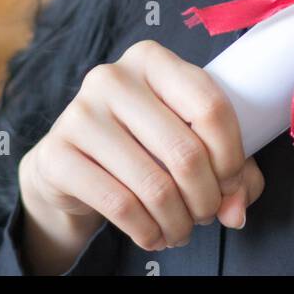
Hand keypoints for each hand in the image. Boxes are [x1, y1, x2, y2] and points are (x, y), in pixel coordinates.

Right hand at [16, 39, 264, 271]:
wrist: (71, 164)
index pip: (211, 106)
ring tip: (182, 230)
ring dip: (178, 222)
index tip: (231, 184)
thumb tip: (236, 211)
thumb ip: (228, 169)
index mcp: (151, 58)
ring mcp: (80, 113)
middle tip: (206, 215)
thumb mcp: (188, 138)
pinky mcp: (57, 154)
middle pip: (186, 151)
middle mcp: (113, 77)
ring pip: (154, 185)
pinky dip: (147, 231)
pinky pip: (120, 205)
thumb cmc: (142, 144)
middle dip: (206, 198)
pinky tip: (154, 235)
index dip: (232, 157)